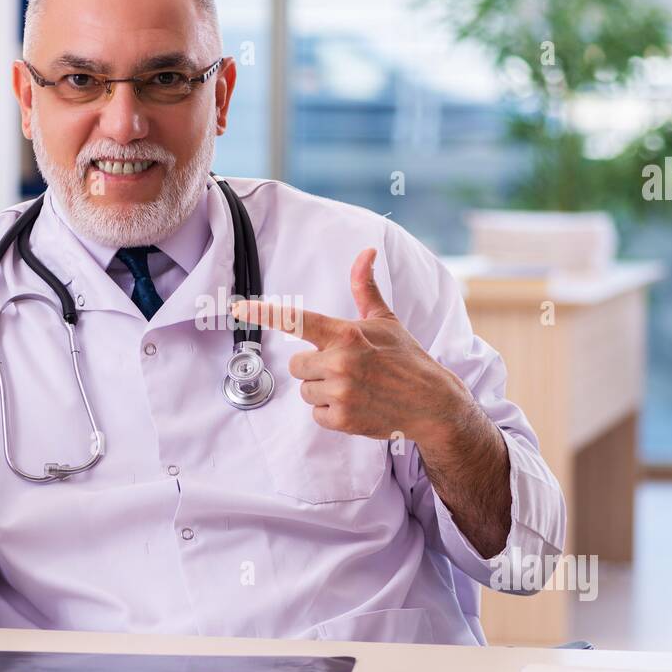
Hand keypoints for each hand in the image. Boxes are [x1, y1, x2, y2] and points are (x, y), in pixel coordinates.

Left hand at [230, 248, 469, 444]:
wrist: (432, 403)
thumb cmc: (407, 358)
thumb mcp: (385, 320)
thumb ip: (365, 287)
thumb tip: (366, 252)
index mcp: (346, 334)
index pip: (297, 320)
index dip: (264, 313)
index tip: (238, 308)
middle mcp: (340, 361)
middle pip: (296, 365)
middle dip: (315, 368)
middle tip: (346, 369)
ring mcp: (341, 392)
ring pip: (305, 390)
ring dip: (323, 391)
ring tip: (354, 388)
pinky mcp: (342, 419)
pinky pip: (315, 414)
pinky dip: (331, 413)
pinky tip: (356, 406)